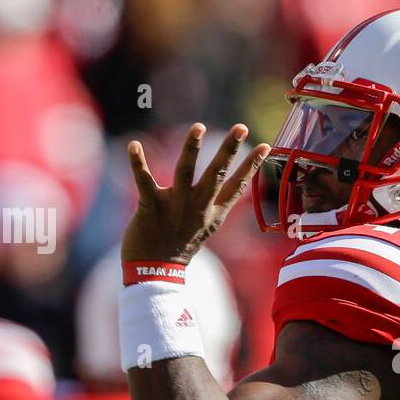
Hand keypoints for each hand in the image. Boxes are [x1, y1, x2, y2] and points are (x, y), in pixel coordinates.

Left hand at [123, 123, 270, 263]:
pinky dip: (138, 163)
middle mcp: (198, 207)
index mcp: (214, 212)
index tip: (265, 146)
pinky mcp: (151, 208)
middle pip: (217, 174)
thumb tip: (232, 186)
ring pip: (185, 172)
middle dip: (229, 149)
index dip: (252, 166)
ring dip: (192, 148)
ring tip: (199, 127)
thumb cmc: (179, 246)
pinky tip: (134, 145)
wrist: (156, 272)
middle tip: (241, 126)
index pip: (238, 185)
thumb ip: (216, 203)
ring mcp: (175, 207)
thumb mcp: (206, 226)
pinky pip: (144, 182)